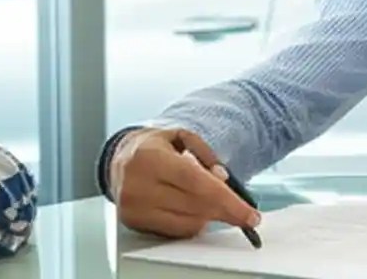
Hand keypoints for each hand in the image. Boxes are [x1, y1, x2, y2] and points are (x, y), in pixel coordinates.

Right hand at [112, 128, 260, 238]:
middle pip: (195, 206)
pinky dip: (193, 223)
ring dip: (209, 216)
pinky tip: (196, 210)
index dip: (226, 200)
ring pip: (187, 222)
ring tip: (215, 204)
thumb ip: (205, 152)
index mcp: (152, 157)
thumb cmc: (153, 148)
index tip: (249, 213)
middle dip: (226, 212)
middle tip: (246, 215)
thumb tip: (222, 178)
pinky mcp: (134, 222)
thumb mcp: (180, 136)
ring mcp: (135, 207)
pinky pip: (175, 230)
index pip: (196, 182)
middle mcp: (139, 184)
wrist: (118, 160)